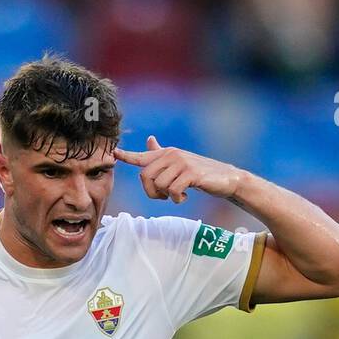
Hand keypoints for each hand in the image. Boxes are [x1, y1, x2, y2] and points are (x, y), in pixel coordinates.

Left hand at [113, 136, 242, 203]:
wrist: (224, 178)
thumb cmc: (199, 172)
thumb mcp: (179, 163)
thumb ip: (163, 154)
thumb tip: (150, 139)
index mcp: (166, 154)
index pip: (142, 156)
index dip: (127, 156)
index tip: (114, 154)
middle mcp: (171, 155)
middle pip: (145, 177)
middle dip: (151, 193)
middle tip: (164, 197)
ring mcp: (181, 163)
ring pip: (159, 185)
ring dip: (166, 197)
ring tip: (177, 195)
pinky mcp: (191, 173)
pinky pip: (173, 190)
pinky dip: (177, 199)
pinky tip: (184, 197)